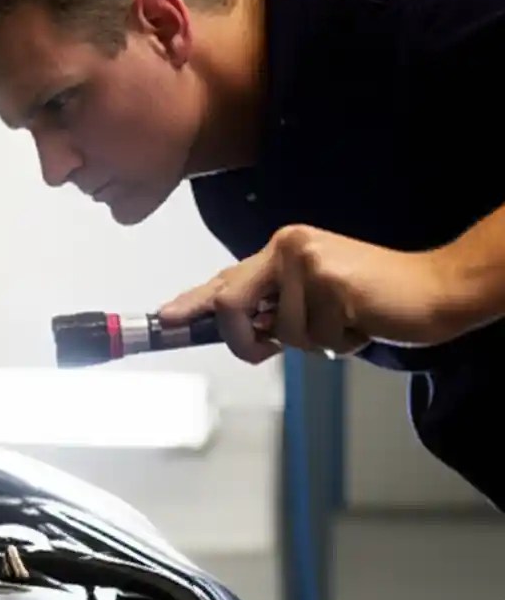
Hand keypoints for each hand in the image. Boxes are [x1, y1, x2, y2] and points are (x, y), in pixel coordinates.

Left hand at [157, 224, 463, 363]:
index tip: (164, 318)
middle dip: (243, 341)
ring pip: (280, 333)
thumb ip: (275, 309)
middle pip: (232, 304)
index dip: (192, 302)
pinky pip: (315, 339)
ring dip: (315, 343)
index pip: (226, 279)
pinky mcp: (333, 282)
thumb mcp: (313, 299)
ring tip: (345, 322)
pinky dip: (340, 345)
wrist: (434, 288)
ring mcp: (309, 263)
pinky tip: (361, 322)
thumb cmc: (372, 299)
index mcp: (280, 250)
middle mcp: (288, 248)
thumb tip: (239, 333)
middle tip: (266, 351)